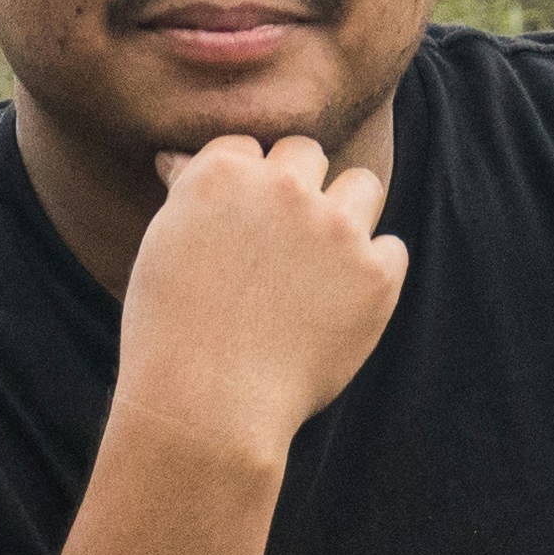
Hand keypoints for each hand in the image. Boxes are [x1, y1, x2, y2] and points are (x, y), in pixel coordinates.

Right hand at [115, 133, 408, 462]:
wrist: (208, 407)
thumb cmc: (171, 332)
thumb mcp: (162, 248)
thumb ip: (187, 194)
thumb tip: (179, 157)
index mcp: (223, 173)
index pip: (247, 147)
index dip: (243, 186)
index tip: (237, 228)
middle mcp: (283, 188)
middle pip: (307, 153)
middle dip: (297, 188)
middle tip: (278, 247)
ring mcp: (336, 229)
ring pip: (363, 185)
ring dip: (347, 213)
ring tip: (320, 265)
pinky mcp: (376, 274)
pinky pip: (391, 250)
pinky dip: (372, 272)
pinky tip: (337, 305)